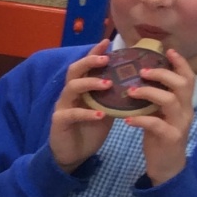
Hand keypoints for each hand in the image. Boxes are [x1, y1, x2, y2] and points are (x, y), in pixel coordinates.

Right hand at [50, 40, 117, 171]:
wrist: (72, 154)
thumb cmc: (88, 130)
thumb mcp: (105, 110)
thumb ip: (113, 97)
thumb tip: (136, 84)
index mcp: (81, 89)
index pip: (86, 66)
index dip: (94, 53)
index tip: (107, 42)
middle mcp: (69, 94)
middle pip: (74, 71)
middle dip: (90, 62)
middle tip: (106, 60)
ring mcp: (62, 106)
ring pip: (72, 88)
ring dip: (90, 83)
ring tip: (107, 85)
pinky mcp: (59, 121)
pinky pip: (72, 113)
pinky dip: (86, 113)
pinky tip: (100, 114)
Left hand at [123, 48, 195, 184]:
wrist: (167, 167)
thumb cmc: (160, 137)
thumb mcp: (160, 114)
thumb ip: (156, 98)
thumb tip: (139, 78)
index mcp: (184, 103)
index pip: (188, 77)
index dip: (180, 62)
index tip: (167, 49)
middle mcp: (186, 111)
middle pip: (183, 84)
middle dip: (163, 73)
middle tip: (142, 71)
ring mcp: (179, 124)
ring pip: (171, 101)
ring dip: (149, 92)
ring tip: (131, 92)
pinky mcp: (170, 138)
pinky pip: (157, 124)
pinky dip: (140, 119)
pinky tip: (126, 119)